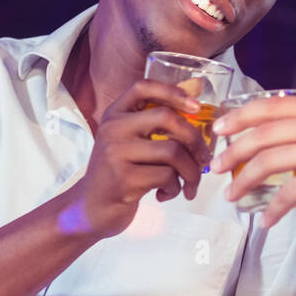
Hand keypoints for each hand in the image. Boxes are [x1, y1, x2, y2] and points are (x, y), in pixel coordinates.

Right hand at [76, 79, 212, 238]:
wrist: (91, 208)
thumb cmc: (122, 172)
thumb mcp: (131, 142)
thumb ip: (156, 124)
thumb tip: (198, 96)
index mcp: (115, 114)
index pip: (142, 87)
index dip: (172, 91)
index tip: (196, 106)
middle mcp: (112, 129)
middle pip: (167, 118)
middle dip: (196, 139)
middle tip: (204, 158)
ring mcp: (115, 153)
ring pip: (173, 151)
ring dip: (191, 171)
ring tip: (189, 183)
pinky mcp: (123, 179)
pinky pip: (167, 176)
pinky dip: (176, 188)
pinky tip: (166, 194)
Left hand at [210, 97, 295, 232]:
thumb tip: (271, 142)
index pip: (272, 106)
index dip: (240, 117)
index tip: (219, 129)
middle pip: (263, 133)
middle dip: (232, 151)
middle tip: (216, 166)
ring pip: (267, 162)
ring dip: (243, 180)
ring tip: (232, 194)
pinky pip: (285, 194)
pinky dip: (271, 209)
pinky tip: (265, 219)